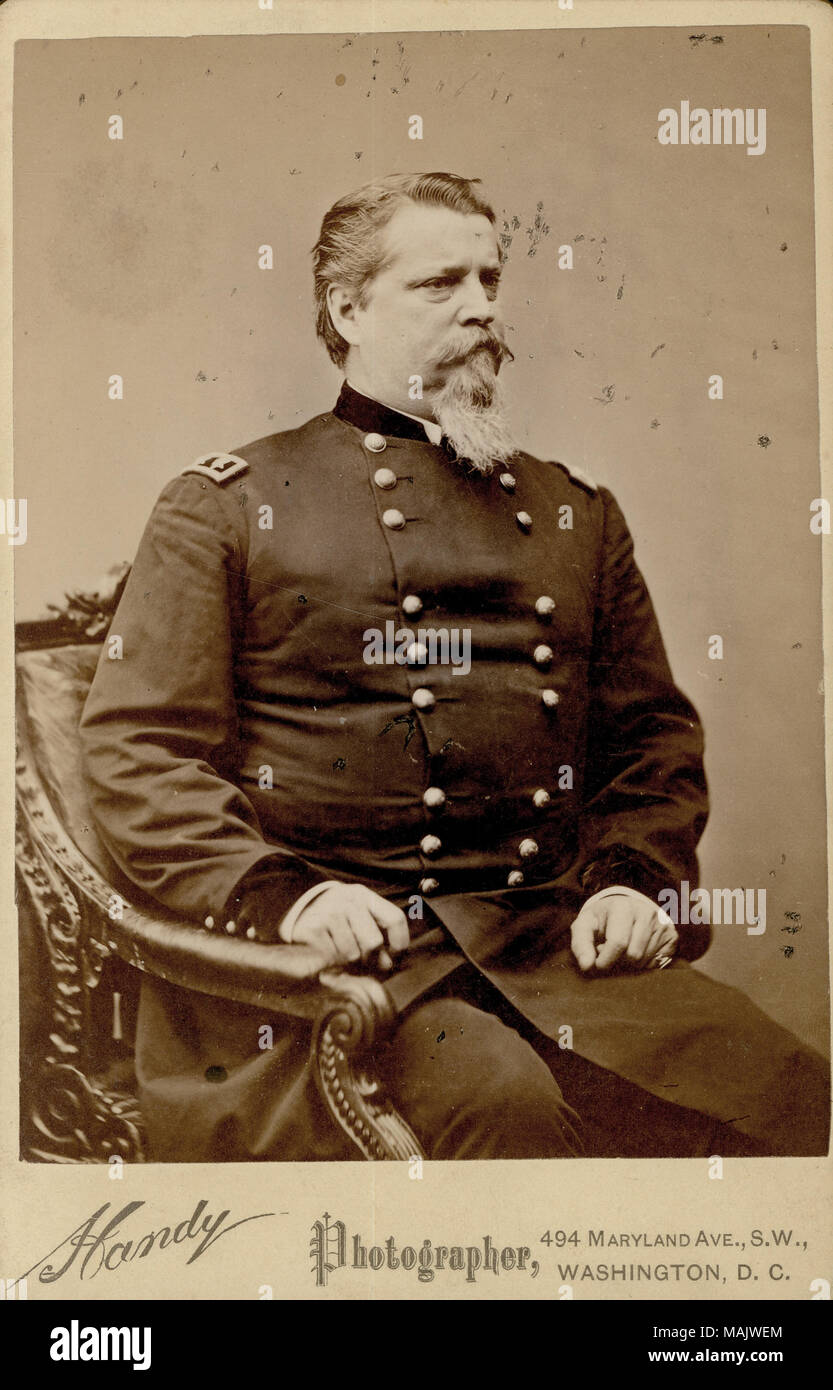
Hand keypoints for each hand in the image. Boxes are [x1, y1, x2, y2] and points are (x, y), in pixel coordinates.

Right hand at [291, 883, 409, 969]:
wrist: (295, 910)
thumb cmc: (335, 918)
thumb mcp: (357, 915)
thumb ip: (377, 935)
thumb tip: (387, 968)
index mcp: (363, 896)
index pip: (395, 918)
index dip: (400, 944)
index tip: (395, 958)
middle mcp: (347, 901)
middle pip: (373, 942)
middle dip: (371, 960)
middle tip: (362, 963)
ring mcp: (328, 913)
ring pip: (352, 954)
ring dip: (348, 963)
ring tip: (340, 956)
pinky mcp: (312, 929)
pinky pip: (333, 959)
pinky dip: (332, 964)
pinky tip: (327, 956)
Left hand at [570, 889, 677, 973]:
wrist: (624, 909)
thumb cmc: (601, 921)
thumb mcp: (585, 926)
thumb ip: (580, 945)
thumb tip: (587, 966)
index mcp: (622, 907)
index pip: (618, 942)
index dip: (606, 960)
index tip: (598, 964)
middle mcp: (646, 912)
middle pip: (633, 955)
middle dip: (619, 962)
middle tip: (612, 955)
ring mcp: (662, 923)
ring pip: (645, 961)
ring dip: (631, 964)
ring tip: (624, 952)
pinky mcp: (672, 935)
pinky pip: (658, 963)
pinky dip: (645, 964)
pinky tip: (638, 952)